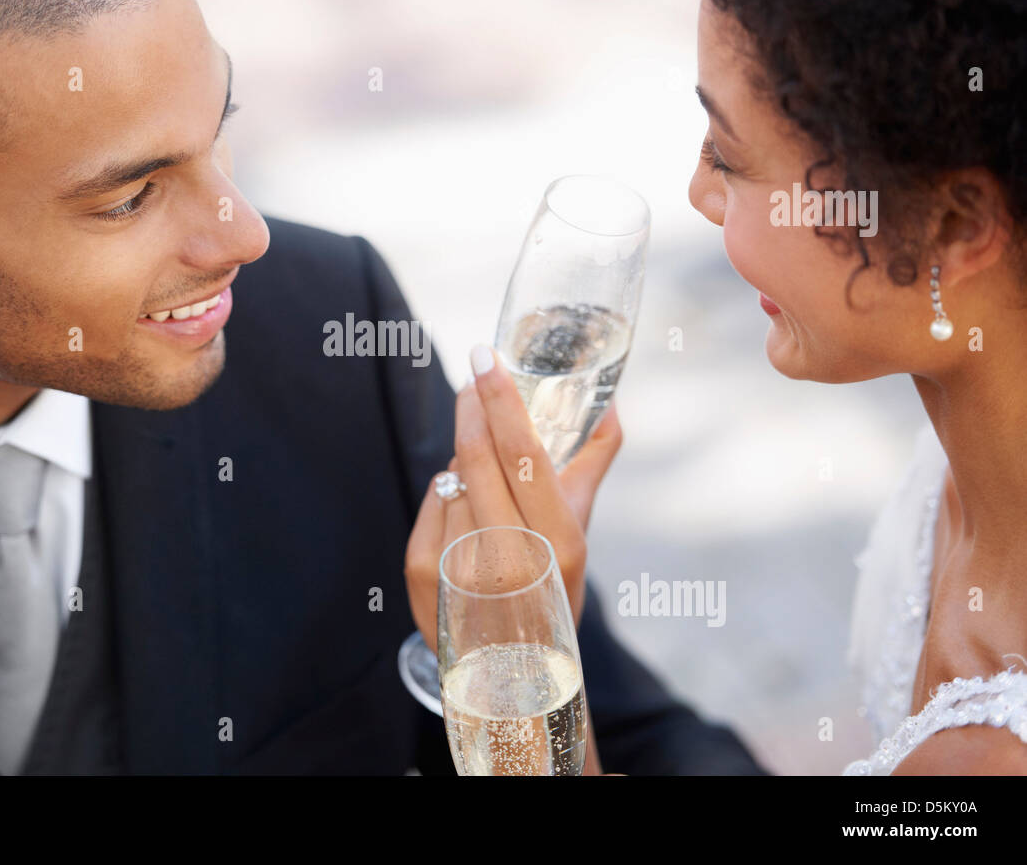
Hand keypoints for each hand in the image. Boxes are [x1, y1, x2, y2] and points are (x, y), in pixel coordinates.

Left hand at [404, 344, 621, 654]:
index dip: (500, 399)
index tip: (485, 356)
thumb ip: (592, 465)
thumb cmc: (551, 592)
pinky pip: (432, 501)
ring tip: (486, 486)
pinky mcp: (421, 571)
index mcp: (557, 545)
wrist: (509, 674)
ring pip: (454, 476)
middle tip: (474, 377)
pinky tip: (464, 517)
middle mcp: (507, 558)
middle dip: (471, 407)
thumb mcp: (579, 536)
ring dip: (466, 462)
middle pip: (476, 455)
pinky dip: (447, 494)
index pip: (521, 454)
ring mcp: (457, 566)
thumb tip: (609, 402)